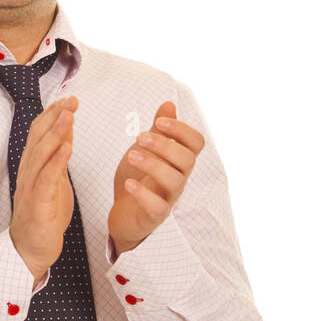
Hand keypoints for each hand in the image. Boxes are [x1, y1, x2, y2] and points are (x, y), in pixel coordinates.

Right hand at [9, 96, 76, 282]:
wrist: (31, 250)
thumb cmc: (44, 215)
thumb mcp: (55, 179)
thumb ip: (58, 155)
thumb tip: (66, 129)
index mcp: (32, 166)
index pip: (38, 132)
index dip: (52, 113)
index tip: (69, 98)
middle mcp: (27, 172)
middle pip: (38, 138)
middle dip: (54, 116)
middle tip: (71, 100)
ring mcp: (30, 188)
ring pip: (41, 154)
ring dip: (55, 133)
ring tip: (69, 116)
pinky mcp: (38, 204)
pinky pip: (47, 179)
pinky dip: (56, 162)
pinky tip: (67, 148)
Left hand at [107, 102, 204, 254]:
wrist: (124, 214)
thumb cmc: (139, 179)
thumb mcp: (146, 150)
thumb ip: (158, 131)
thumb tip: (169, 104)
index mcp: (178, 160)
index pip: (196, 142)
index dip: (182, 129)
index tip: (159, 122)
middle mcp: (178, 178)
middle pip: (187, 159)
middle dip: (165, 144)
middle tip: (139, 137)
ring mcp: (169, 198)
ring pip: (175, 181)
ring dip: (153, 165)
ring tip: (131, 155)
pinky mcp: (154, 216)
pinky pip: (158, 207)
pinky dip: (143, 194)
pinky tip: (129, 183)